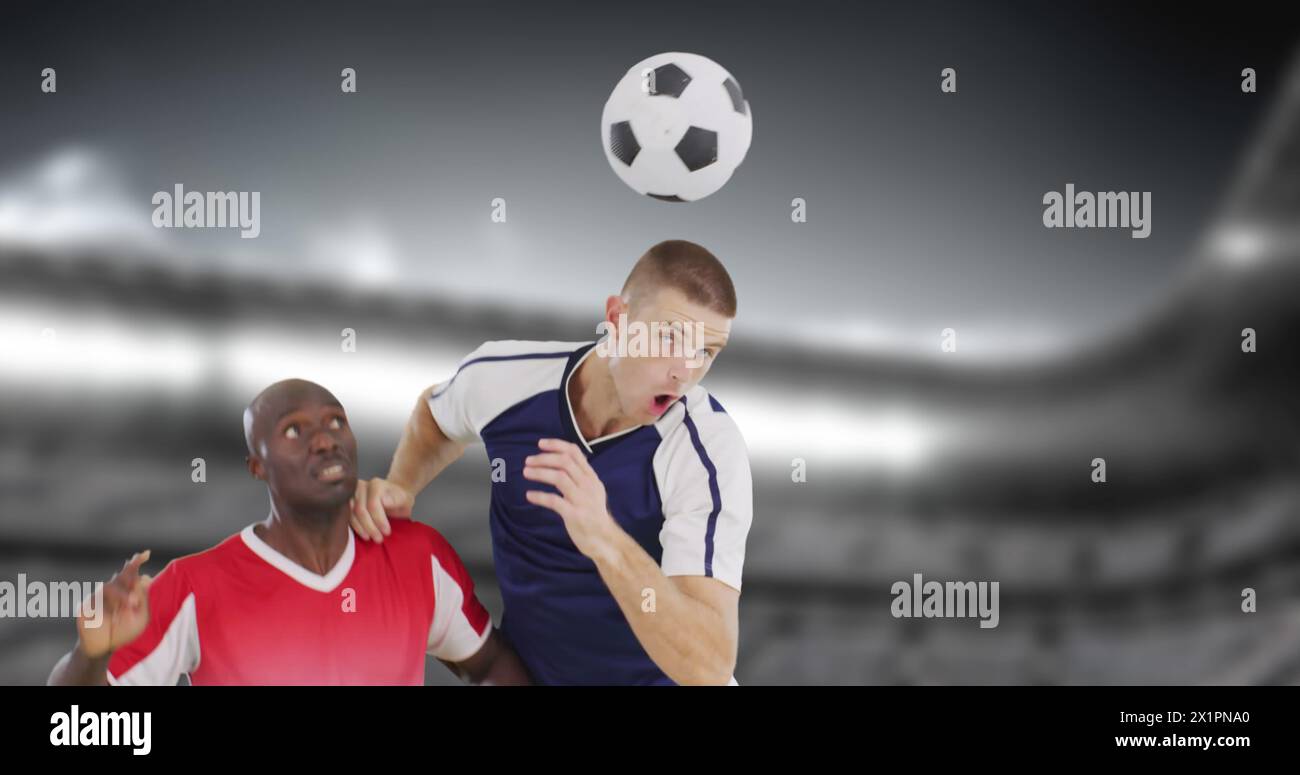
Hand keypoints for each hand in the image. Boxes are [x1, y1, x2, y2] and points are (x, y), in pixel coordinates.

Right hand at [78, 551, 152, 659]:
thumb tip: (146, 577)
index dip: (136, 563)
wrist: (103, 648)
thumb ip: (143, 599)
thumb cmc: (123, 631)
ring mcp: (97, 598)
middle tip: (138, 563)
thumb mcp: (140, 617)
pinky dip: (107, 605)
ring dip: (122, 594)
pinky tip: (116, 611)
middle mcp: (111, 592)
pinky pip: (95, 600)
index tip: (146, 553)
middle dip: (129, 570)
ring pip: (109, 587)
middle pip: (119, 576)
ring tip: (133, 603)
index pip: (131, 574)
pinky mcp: (85, 607)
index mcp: (125, 592)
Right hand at [351, 477, 413, 541]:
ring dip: (360, 528)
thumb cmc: (399, 499)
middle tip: (379, 539)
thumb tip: (384, 501)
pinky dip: (353, 527)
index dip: (379, 520)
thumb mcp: (404, 499)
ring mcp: (351, 494)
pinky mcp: (346, 503)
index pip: (372, 504)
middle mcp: (361, 486)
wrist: (393, 497)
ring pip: (350, 514)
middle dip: (369, 527)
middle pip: (360, 509)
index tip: (387, 532)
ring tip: (370, 538)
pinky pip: (346, 516)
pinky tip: (361, 534)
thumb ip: (395, 500)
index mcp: (375, 484)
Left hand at [523, 439, 621, 560]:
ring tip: (526, 473)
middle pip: (565, 462)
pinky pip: (554, 501)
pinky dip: (539, 496)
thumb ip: (580, 476)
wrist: (605, 540)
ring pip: (559, 477)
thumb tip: (561, 461)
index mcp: (591, 478)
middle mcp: (588, 485)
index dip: (556, 445)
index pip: (575, 452)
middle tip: (528, 461)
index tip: (540, 444)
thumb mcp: (592, 491)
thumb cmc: (594, 515)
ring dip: (540, 473)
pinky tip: (529, 495)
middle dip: (544, 458)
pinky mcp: (574, 515)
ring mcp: (582, 500)